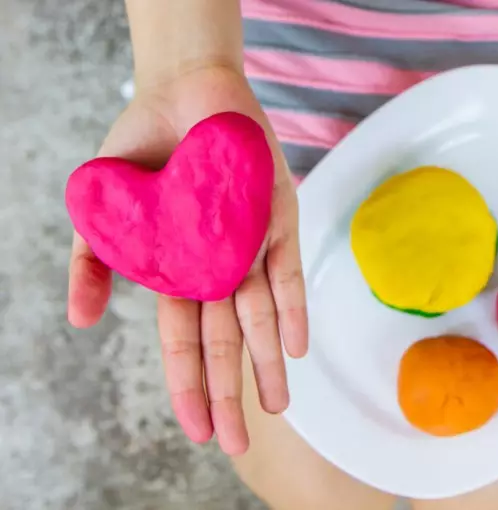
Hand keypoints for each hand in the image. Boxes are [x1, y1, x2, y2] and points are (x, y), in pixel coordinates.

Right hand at [67, 66, 307, 455]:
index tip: (199, 430)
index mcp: (178, 272)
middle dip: (229, 392)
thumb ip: (93, 262)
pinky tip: (295, 347)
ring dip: (267, 362)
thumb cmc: (141, 149)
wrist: (182, 92)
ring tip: (276, 407)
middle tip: (236, 442)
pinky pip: (286, 271)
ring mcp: (249, 247)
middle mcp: (217, 268)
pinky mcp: (277, 219)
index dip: (189, 387)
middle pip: (225, 341)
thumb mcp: (102, 209)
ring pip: (260, 316)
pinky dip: (291, 308)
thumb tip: (80, 320)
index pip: (184, 342)